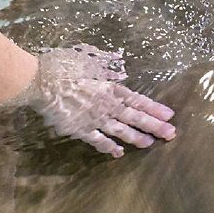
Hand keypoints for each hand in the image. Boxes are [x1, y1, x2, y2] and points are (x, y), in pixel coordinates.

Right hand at [25, 44, 175, 157]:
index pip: (137, 99)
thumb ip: (104, 64)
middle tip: (171, 134)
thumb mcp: (88, 60)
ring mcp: (95, 119)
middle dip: (154, 126)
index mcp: (110, 88)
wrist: (42, 82)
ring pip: (121, 130)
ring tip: (150, 144)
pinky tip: (118, 152)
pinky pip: (98, 140)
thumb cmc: (63, 66)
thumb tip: (117, 62)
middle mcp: (107, 105)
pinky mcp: (81, 130)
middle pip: (135, 117)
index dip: (154, 108)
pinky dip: (109, 147)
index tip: (169, 115)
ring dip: (136, 137)